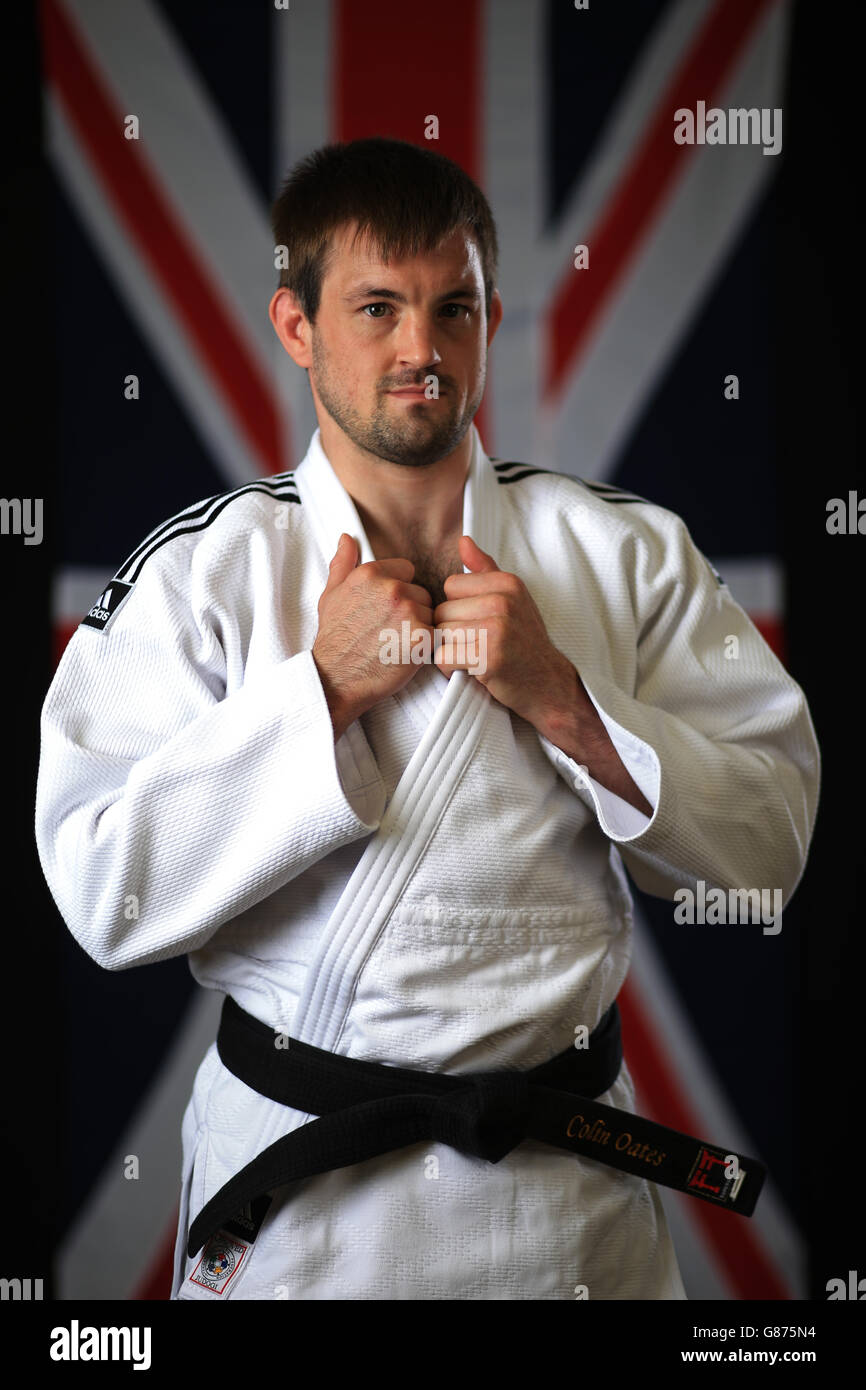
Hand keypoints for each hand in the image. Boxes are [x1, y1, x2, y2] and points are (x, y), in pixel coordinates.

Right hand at [312, 534, 433, 739]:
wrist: (336, 678)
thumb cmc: (334, 641)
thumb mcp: (331, 595)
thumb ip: (343, 564)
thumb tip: (347, 539)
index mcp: (370, 574)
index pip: (406, 570)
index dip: (399, 591)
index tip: (387, 610)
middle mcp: (390, 588)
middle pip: (421, 592)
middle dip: (412, 610)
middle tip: (390, 631)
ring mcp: (407, 611)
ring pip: (431, 612)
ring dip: (420, 627)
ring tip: (396, 643)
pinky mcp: (421, 636)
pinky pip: (438, 634)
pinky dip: (427, 646)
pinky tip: (407, 654)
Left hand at [432, 535, 578, 728]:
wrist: (549, 684)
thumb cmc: (525, 641)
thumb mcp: (512, 598)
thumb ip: (485, 569)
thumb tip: (463, 541)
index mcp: (507, 583)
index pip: (450, 585)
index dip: (458, 607)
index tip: (477, 622)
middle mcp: (503, 602)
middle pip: (442, 611)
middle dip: (451, 631)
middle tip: (476, 645)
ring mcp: (496, 629)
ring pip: (440, 634)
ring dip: (450, 651)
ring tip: (475, 657)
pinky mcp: (487, 658)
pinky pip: (443, 657)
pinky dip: (450, 668)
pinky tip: (472, 670)